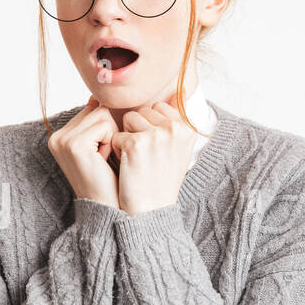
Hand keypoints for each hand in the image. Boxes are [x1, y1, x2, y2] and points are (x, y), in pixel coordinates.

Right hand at [47, 96, 120, 207]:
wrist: (106, 206)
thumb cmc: (108, 179)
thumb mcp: (98, 146)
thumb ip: (94, 122)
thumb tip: (96, 97)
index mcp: (58, 136)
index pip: (91, 109)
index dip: (105, 130)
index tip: (99, 154)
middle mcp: (56, 137)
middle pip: (97, 109)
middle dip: (109, 131)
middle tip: (102, 157)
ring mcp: (63, 140)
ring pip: (102, 114)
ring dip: (111, 135)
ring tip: (103, 158)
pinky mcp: (74, 144)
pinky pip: (105, 125)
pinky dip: (111, 141)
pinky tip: (103, 160)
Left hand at [110, 100, 196, 215]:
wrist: (151, 210)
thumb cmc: (159, 181)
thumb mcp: (176, 149)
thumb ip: (174, 123)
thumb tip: (172, 93)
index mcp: (187, 128)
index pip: (160, 106)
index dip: (150, 126)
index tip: (154, 148)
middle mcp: (175, 128)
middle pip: (143, 111)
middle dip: (137, 130)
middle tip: (145, 157)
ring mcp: (156, 135)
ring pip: (128, 119)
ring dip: (127, 138)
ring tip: (137, 160)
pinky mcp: (136, 144)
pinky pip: (117, 135)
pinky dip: (117, 150)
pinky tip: (128, 166)